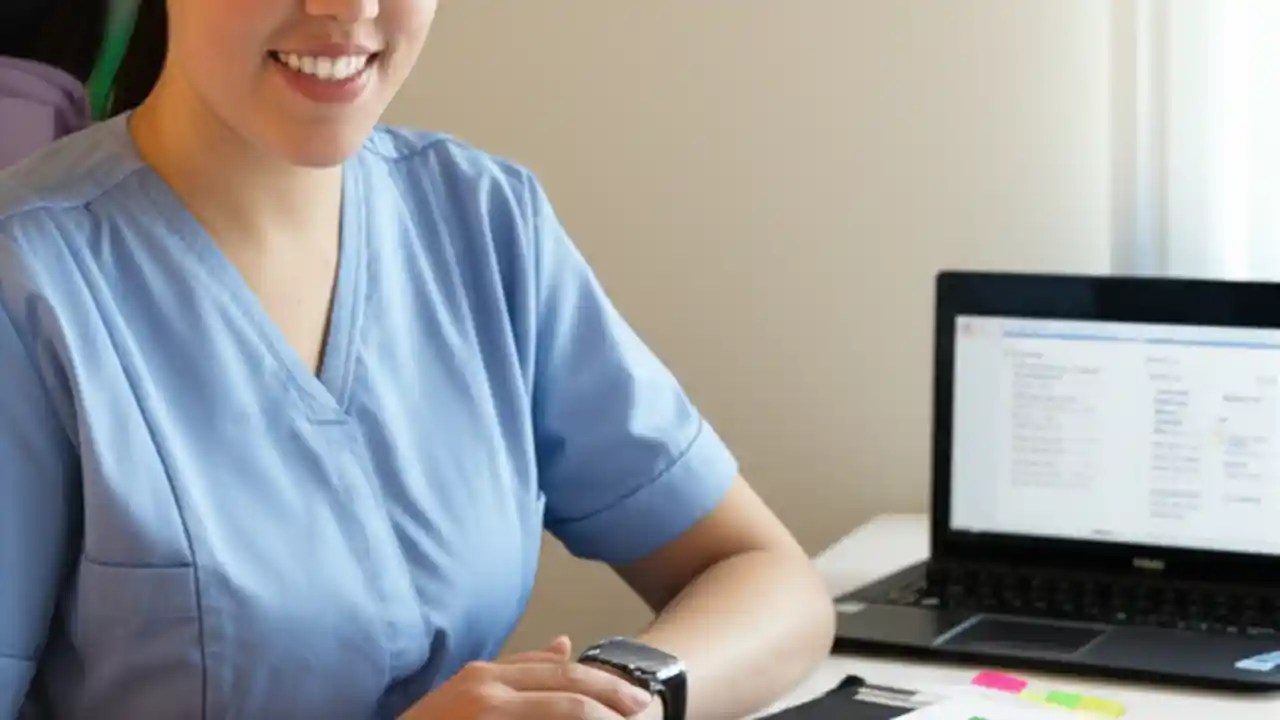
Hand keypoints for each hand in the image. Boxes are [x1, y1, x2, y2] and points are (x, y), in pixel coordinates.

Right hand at [399, 636, 654, 718]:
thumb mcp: (471, 696)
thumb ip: (518, 671)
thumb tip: (564, 644)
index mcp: (486, 676)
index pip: (559, 670)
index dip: (602, 681)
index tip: (634, 696)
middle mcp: (486, 687)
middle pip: (568, 683)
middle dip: (611, 696)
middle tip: (645, 710)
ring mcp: (485, 710)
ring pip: (563, 708)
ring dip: (599, 715)